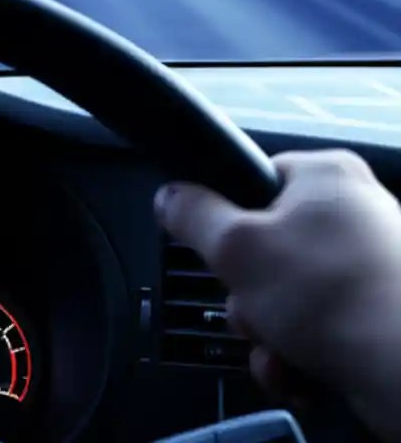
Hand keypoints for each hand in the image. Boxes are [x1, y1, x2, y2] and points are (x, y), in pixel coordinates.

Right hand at [156, 149, 400, 440]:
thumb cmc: (333, 293)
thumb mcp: (235, 246)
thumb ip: (191, 216)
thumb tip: (168, 197)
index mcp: (327, 177)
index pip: (255, 181)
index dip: (225, 219)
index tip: (218, 249)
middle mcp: (356, 214)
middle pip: (266, 249)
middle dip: (246, 295)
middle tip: (252, 307)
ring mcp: (373, 267)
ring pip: (287, 298)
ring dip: (267, 333)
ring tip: (280, 350)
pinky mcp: (379, 316)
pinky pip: (316, 330)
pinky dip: (298, 356)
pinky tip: (299, 371)